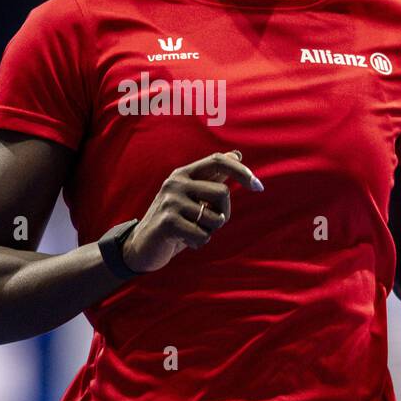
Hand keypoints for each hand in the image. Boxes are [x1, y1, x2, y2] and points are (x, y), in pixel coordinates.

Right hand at [122, 149, 263, 272]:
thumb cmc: (174, 220)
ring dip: (209, 231)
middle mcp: (176, 182)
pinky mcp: (168, 222)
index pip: (218, 161)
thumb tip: (237, 154)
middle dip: (224, 213)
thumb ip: (213, 177)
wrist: (142, 246)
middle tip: (208, 222)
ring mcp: (170, 201)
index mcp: (184, 173)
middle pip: (223, 193)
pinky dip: (199, 243)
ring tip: (191, 231)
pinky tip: (183, 241)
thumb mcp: (193, 196)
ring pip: (215, 218)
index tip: (258, 187)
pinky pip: (203, 236)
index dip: (241, 171)